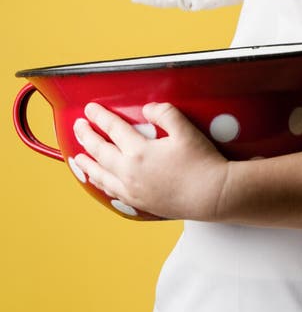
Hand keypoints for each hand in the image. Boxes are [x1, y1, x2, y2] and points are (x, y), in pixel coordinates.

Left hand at [73, 102, 229, 219]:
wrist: (213, 195)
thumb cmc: (202, 163)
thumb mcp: (186, 130)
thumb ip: (165, 113)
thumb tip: (147, 108)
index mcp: (139, 151)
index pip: (112, 128)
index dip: (99, 116)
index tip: (90, 108)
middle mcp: (130, 172)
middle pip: (100, 151)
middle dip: (86, 136)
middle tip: (78, 125)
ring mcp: (133, 190)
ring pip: (101, 174)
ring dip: (87, 163)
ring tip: (79, 156)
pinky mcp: (140, 203)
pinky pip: (112, 192)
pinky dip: (100, 183)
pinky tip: (100, 180)